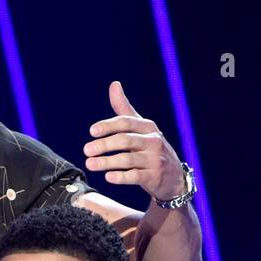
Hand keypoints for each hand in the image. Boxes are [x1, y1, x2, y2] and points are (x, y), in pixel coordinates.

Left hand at [83, 80, 183, 200]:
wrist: (173, 176)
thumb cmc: (151, 148)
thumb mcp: (141, 128)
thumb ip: (124, 109)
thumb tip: (114, 84)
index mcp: (148, 127)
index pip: (126, 122)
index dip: (108, 126)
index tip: (92, 131)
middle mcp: (153, 141)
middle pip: (125, 140)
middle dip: (104, 145)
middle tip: (86, 150)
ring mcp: (154, 160)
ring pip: (128, 159)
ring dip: (107, 162)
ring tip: (90, 164)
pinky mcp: (154, 177)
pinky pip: (135, 177)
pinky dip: (121, 177)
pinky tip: (108, 177)